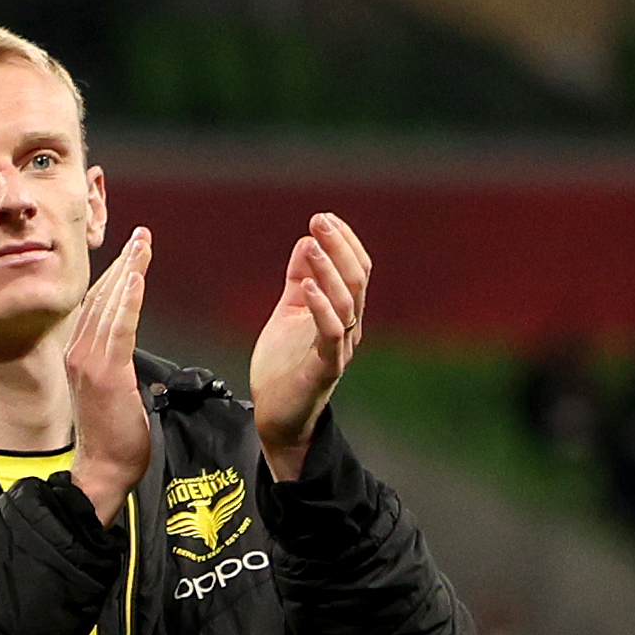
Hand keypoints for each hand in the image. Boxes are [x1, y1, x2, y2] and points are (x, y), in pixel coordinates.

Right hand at [67, 228, 154, 518]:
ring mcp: (89, 363)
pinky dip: (128, 300)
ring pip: (110, 306)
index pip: (98, 306)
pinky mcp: (106, 374)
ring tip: (144, 246)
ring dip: (129, 272)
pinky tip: (137, 276)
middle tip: (143, 236)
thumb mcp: (114, 391)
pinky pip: (120, 328)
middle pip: (102, 298)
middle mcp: (78, 353)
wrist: (103, 470)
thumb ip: (116, 364)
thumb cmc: (113, 438)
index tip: (133, 252)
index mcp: (79, 356)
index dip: (116, 275)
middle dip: (124, 264)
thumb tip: (128, 350)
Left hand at [248, 211, 370, 475]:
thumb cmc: (284, 366)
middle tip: (319, 220)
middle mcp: (349, 328)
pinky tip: (306, 287)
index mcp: (344, 313)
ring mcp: (340, 348)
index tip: (323, 218)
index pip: (356, 270)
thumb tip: (305, 242)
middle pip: (357, 280)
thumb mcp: (288, 313)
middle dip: (339, 247)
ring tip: (310, 245)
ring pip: (347, 302)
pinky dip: (320, 308)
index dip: (343, 242)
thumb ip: (299, 281)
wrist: (277, 416)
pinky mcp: (325, 368)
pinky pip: (330, 334)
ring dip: (328, 270)